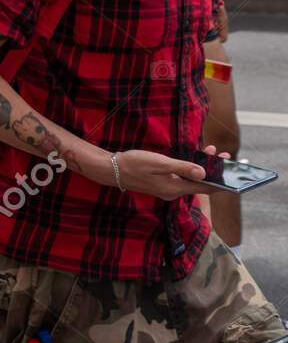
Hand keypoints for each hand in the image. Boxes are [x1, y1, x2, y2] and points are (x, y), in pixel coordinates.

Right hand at [99, 146, 222, 199]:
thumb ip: (183, 167)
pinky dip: (189, 169)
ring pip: (190, 180)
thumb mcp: (160, 163)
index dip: (220, 179)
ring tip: (208, 151)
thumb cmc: (134, 164)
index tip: (230, 168)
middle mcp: (173, 192)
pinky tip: (191, 159)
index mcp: (175, 188)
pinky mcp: (161, 184)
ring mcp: (167, 189)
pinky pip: (181, 178)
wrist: (112, 169)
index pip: (205, 188)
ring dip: (200, 167)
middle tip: (221, 154)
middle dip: (212, 170)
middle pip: (199, 184)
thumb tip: (204, 173)